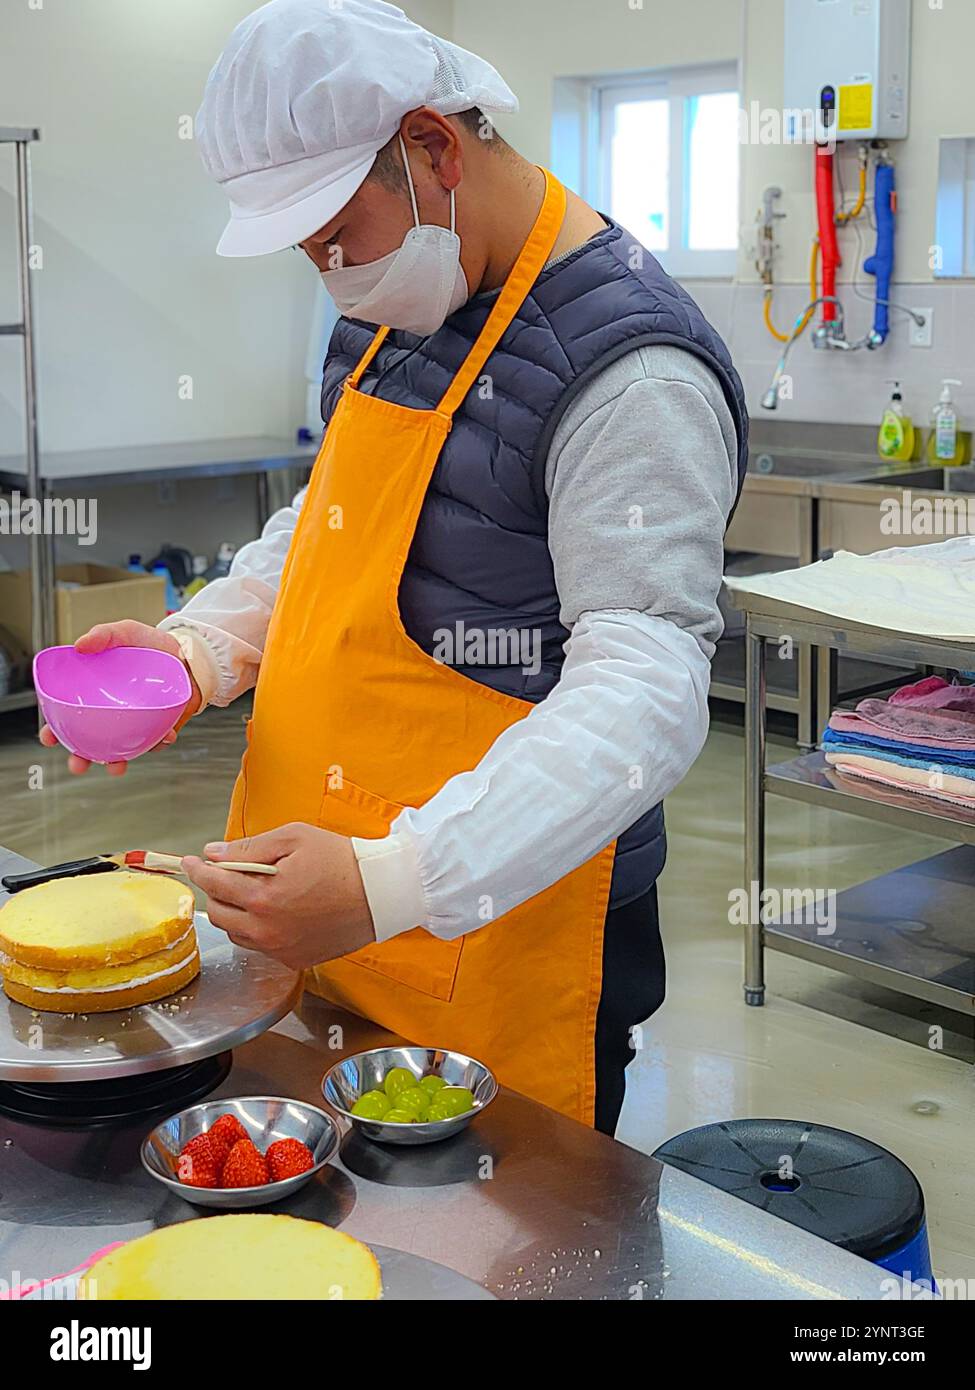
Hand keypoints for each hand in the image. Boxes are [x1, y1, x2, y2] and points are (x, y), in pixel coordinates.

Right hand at [39, 620, 200, 775]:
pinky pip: (155, 742)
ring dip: (115, 761)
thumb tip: (80, 645)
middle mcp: (113, 711)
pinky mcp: (159, 727)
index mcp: (96, 692)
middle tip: (78, 764)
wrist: (189, 653)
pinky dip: (158, 744)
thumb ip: (104, 635)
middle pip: (89, 740)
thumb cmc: (152, 644)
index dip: (55, 728)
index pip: (69, 714)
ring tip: (116, 766)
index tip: (49, 738)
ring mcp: (136, 722)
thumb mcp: (125, 632)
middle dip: (81, 757)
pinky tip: (164, 738)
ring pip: (119, 749)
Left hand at [183, 823, 375, 970]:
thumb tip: (213, 853)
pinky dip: (259, 929)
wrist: (381, 893)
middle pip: (219, 914)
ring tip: (252, 892)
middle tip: (224, 874)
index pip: (214, 884)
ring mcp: (281, 949)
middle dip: (215, 892)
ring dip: (235, 913)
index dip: (198, 870)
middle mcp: (267, 930)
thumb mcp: (294, 838)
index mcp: (263, 897)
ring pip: (238, 934)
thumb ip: (248, 848)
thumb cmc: (341, 860)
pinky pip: (262, 946)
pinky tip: (275, 911)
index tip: (192, 862)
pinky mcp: (296, 959)